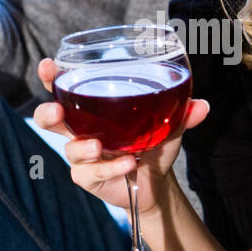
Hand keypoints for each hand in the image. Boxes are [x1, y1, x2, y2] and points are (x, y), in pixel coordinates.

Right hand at [33, 57, 208, 215]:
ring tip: (97, 146)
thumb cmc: (153, 145)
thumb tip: (203, 105)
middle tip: (58, 110)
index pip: (66, 89)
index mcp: (92, 109)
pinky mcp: (88, 178)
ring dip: (82, 146)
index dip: (52, 78)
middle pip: (51, 119)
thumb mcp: (168, 126)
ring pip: (69, 149)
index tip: (48, 66)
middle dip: (48, 113)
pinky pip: (92, 172)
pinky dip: (109, 167)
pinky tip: (125, 165)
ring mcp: (82, 156)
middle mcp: (81, 130)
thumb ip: (182, 114)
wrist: (157, 184)